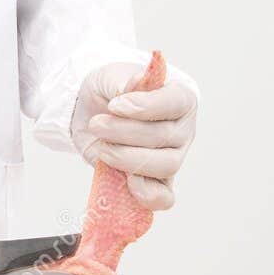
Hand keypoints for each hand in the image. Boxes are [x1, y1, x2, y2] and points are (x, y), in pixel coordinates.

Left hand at [71, 61, 197, 210]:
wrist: (91, 113)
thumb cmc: (110, 92)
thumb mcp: (111, 76)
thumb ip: (124, 81)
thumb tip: (137, 83)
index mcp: (179, 98)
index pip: (176, 102)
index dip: (146, 106)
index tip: (115, 105)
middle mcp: (181, 129)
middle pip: (164, 137)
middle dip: (124, 132)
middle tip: (96, 124)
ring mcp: (172, 157)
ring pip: (165, 166)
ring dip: (127, 158)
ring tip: (102, 147)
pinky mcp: (156, 182)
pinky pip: (163, 197)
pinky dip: (147, 194)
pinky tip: (126, 181)